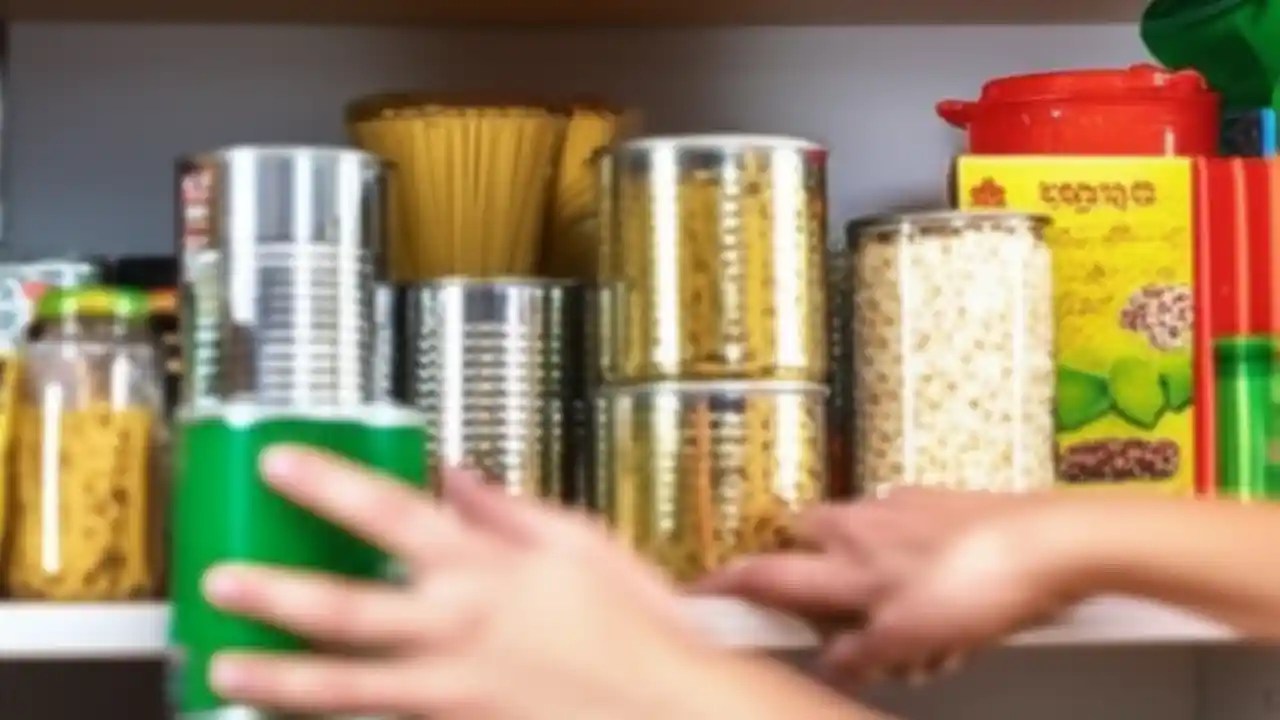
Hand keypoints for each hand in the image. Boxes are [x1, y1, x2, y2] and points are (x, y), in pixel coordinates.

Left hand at [202, 447, 727, 718]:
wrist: (670, 707)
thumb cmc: (634, 625)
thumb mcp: (581, 543)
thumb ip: (508, 509)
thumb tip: (457, 476)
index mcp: (488, 569)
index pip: (391, 514)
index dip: (328, 483)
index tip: (281, 462)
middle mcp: (460, 628)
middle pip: (347, 609)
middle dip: (275, 594)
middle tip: (220, 582)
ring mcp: (455, 690)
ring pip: (348, 686)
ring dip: (280, 677)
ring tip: (227, 669)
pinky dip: (345, 719)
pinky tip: (312, 715)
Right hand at [700, 489, 1077, 682]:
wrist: (1054, 540)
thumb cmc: (987, 582)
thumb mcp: (914, 639)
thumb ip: (863, 652)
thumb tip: (832, 660)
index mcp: (847, 563)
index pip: (766, 573)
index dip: (725, 584)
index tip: (698, 589)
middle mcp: (864, 526)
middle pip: (804, 536)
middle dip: (802, 563)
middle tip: (826, 604)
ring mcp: (901, 507)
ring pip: (855, 533)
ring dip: (860, 564)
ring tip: (900, 611)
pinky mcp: (937, 501)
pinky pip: (901, 527)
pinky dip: (905, 555)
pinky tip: (941, 586)